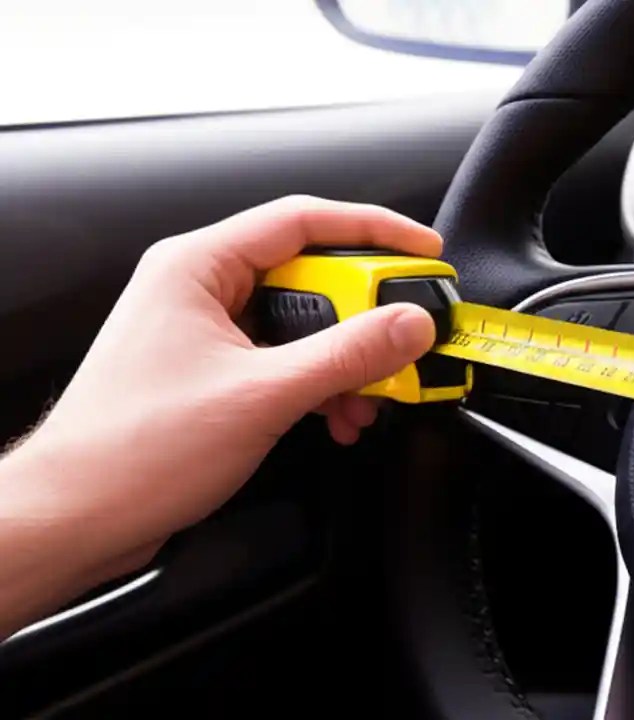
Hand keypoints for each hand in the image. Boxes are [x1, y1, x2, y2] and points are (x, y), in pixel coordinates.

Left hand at [0, 196, 439, 634]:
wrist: (78, 516)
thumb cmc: (134, 450)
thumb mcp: (263, 394)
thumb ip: (347, 354)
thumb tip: (408, 324)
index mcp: (198, 266)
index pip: (303, 220)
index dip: (373, 230)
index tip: (423, 250)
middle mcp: (201, 289)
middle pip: (310, 275)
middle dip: (364, 314)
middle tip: (405, 336)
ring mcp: (207, 332)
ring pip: (303, 323)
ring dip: (345, 360)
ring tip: (371, 395)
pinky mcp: (215, 372)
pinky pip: (287, 360)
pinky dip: (321, 385)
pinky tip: (339, 416)